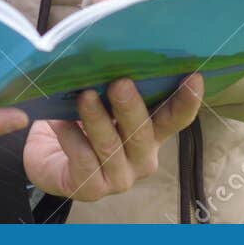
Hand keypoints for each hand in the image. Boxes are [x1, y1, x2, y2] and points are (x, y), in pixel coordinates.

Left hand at [23, 74, 204, 200]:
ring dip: (97, 119)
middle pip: (142, 134)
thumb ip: (115, 89)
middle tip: (120, 83)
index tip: (193, 77)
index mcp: (151, 135)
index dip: (187, 101)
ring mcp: (119, 178)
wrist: (49, 157)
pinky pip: (83, 160)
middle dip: (131, 107)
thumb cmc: (82, 123)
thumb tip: (116, 55)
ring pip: (110, 146)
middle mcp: (141, 159)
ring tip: (84, 96)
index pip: (175, 120)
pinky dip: (70, 136)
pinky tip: (58, 120)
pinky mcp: (92, 188)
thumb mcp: (103, 104)